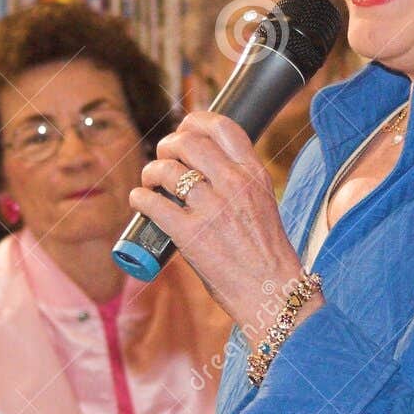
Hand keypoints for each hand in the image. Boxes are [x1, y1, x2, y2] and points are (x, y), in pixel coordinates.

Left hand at [128, 110, 310, 334]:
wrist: (272, 293)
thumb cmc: (266, 254)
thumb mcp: (263, 203)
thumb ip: (238, 182)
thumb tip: (202, 167)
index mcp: (254, 174)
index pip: (223, 126)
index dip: (196, 121)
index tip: (184, 129)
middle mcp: (233, 185)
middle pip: (188, 142)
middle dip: (168, 145)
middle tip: (163, 157)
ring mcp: (211, 209)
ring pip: (167, 170)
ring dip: (151, 171)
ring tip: (150, 181)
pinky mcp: (190, 234)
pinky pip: (152, 202)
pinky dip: (140, 198)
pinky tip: (141, 201)